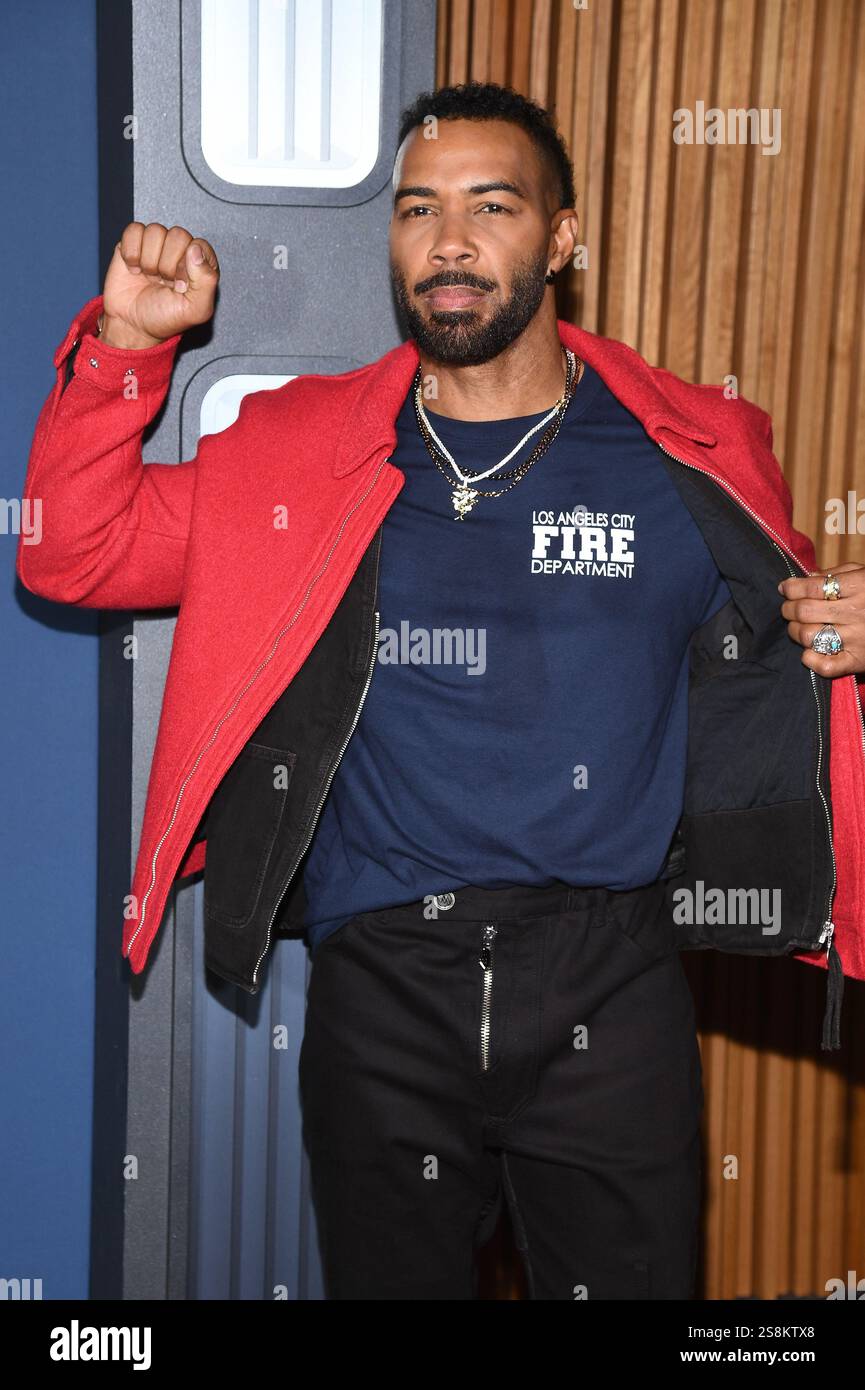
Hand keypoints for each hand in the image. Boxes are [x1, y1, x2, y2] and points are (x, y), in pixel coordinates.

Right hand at [100, 221, 219, 347]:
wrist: (133, 325)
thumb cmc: (166, 318)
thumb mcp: (196, 310)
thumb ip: (206, 281)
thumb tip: (195, 248)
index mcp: (201, 264)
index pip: (199, 245)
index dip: (187, 266)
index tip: (180, 287)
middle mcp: (181, 250)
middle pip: (178, 235)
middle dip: (167, 265)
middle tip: (164, 284)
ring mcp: (157, 245)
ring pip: (155, 231)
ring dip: (149, 261)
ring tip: (150, 278)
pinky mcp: (134, 243)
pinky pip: (134, 230)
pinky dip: (131, 253)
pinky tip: (134, 269)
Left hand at [778, 562, 864, 676]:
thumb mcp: (864, 574)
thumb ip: (836, 573)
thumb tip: (807, 577)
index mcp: (860, 586)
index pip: (813, 587)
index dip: (792, 587)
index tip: (785, 588)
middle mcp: (857, 613)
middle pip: (805, 611)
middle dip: (788, 609)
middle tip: (788, 608)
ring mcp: (857, 639)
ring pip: (808, 636)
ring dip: (795, 631)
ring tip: (797, 626)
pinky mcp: (858, 661)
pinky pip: (825, 666)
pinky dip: (810, 659)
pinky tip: (809, 651)